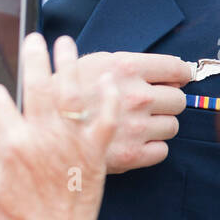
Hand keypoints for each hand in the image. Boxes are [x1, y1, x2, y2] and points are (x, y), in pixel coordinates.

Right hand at [0, 34, 119, 219]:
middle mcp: (41, 136)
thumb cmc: (21, 216)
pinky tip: (108, 79)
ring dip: (69, 65)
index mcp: (12, 144)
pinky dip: (109, 98)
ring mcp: (71, 141)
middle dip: (33, 58)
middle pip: (36, 86)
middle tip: (33, 39)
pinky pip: (105, 118)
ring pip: (71, 93)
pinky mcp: (95, 151)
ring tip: (66, 44)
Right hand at [72, 51, 188, 171]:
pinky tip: (135, 142)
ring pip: (172, 126)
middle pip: (178, 99)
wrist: (40, 133)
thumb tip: (166, 70)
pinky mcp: (132, 155)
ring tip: (138, 124)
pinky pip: (162, 151)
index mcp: (125, 68)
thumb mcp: (88, 64)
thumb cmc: (60, 95)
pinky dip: (152, 148)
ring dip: (159, 125)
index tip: (177, 78)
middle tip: (150, 104)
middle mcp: (136, 96)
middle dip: (167, 101)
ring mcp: (136, 128)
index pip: (175, 68)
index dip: (179, 74)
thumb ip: (124, 65)